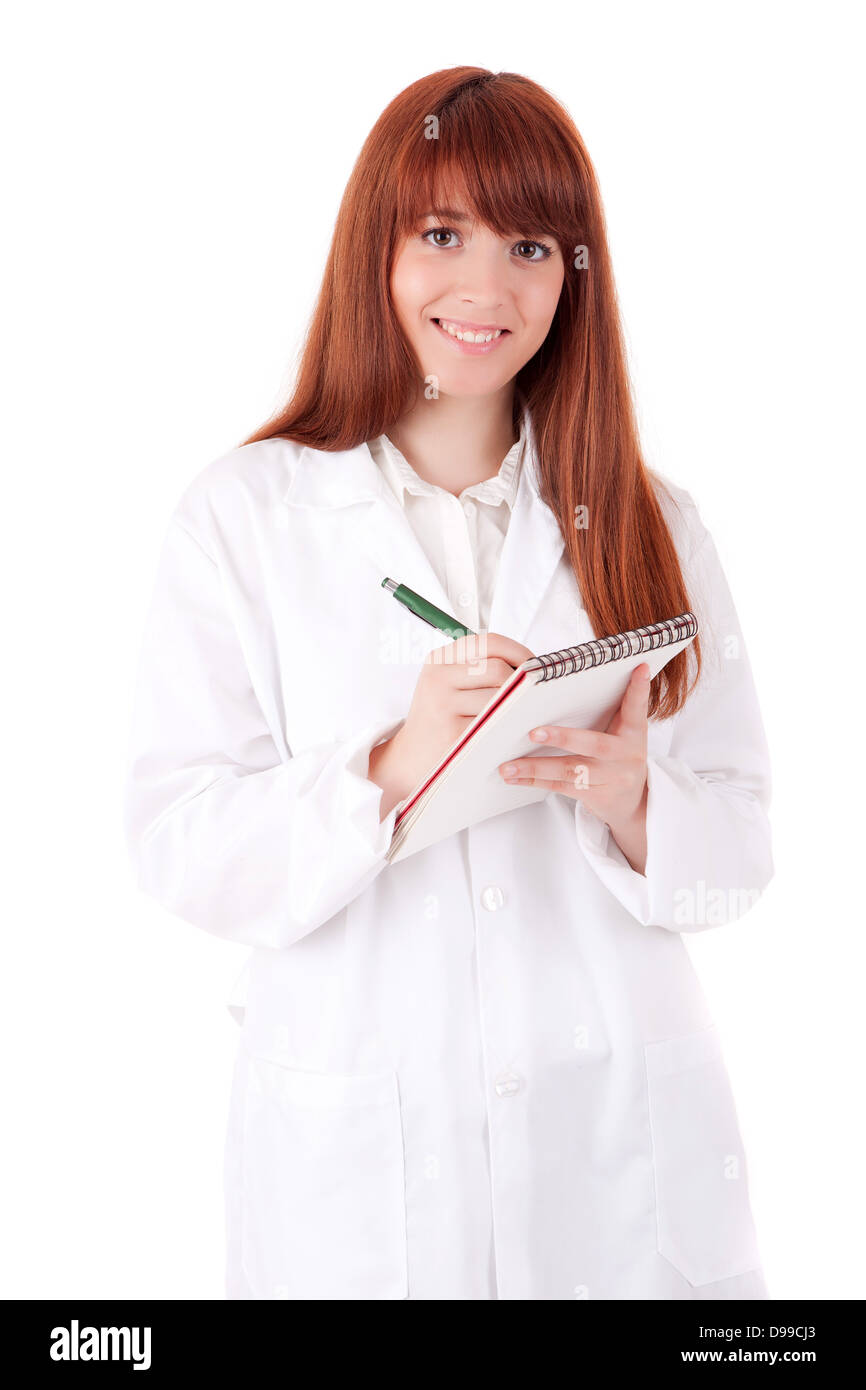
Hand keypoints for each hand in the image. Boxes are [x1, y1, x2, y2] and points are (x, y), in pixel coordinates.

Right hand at [369, 631, 535, 819]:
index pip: (489, 642)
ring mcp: (443, 706)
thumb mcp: (446, 683)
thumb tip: (532, 664)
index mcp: (438, 660)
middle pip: (497, 669)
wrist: (409, 758)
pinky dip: (508, 726)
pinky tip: (509, 730)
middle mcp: (437, 678)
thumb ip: (479, 667)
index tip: (534, 666)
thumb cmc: (439, 718)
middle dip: (520, 682)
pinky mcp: (453, 733)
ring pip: (499, 697)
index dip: (519, 651)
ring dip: (516, 706)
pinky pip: (495, 723)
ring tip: (518, 714)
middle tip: (530, 696)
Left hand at [497, 662, 651, 872]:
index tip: (639, 668)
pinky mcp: (597, 795)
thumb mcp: (624, 733)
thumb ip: (612, 709)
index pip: (636, 707)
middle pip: (593, 745)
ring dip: (535, 767)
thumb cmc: (618, 757)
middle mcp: (626, 754)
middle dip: (562, 738)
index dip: (639, 689)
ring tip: (507, 766)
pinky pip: (561, 787)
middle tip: (533, 733)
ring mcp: (612, 777)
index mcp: (633, 732)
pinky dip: (535, 781)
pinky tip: (513, 777)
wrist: (632, 802)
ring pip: (570, 770)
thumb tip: (575, 685)